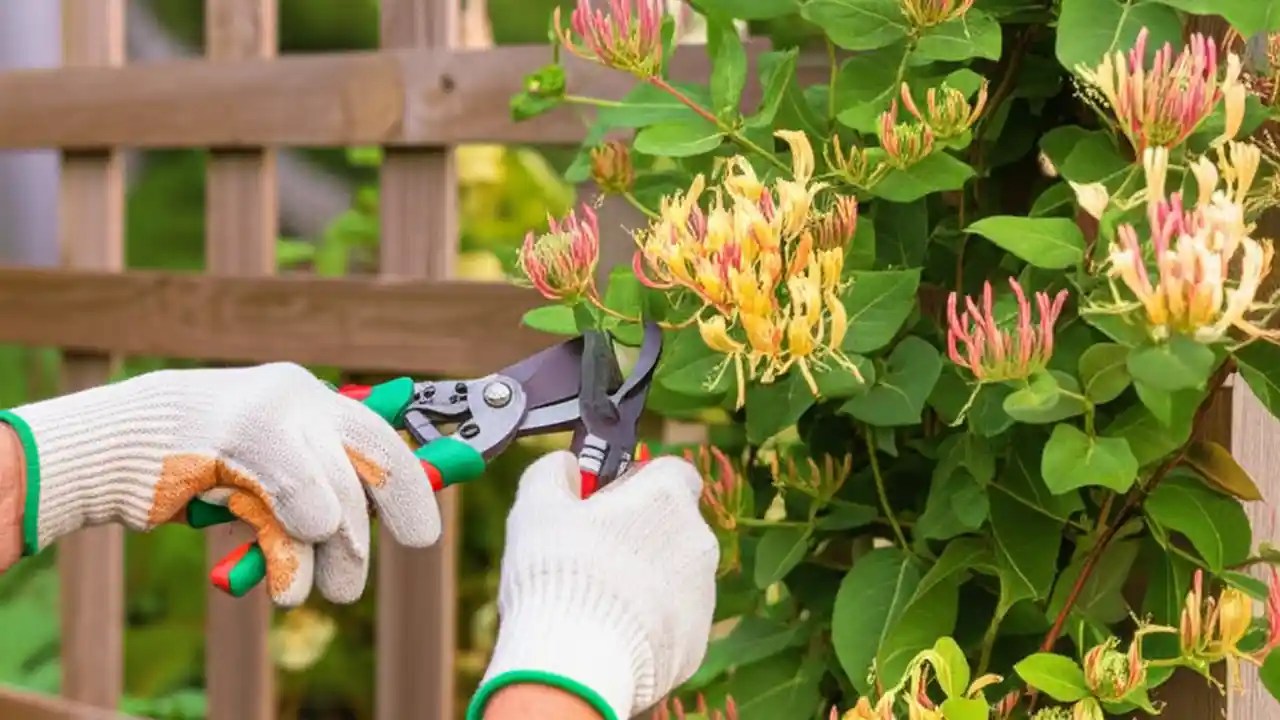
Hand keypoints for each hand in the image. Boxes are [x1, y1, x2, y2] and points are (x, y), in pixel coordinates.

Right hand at [0, 362, 438, 605]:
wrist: (112, 446)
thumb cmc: (195, 463)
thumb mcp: (266, 469)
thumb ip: (316, 484)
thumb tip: (371, 521)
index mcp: (310, 396)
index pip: (381, 436)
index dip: (410, 487)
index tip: (424, 535)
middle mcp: (297, 396)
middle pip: (369, 464)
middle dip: (372, 529)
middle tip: (352, 584)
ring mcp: (266, 413)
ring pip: (334, 496)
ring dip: (331, 555)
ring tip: (314, 591)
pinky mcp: (234, 443)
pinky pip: (293, 504)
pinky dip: (294, 551)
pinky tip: (287, 584)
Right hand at [468, 451, 718, 719]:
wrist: (579, 663)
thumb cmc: (559, 573)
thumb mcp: (538, 505)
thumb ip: (554, 471)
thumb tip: (566, 466)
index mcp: (667, 498)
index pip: (671, 470)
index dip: (636, 481)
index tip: (605, 500)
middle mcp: (697, 540)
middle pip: (671, 523)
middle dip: (638, 533)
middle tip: (591, 552)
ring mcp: (702, 593)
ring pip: (673, 573)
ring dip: (642, 578)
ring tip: (593, 598)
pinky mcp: (696, 639)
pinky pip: (671, 618)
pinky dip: (646, 620)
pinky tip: (608, 631)